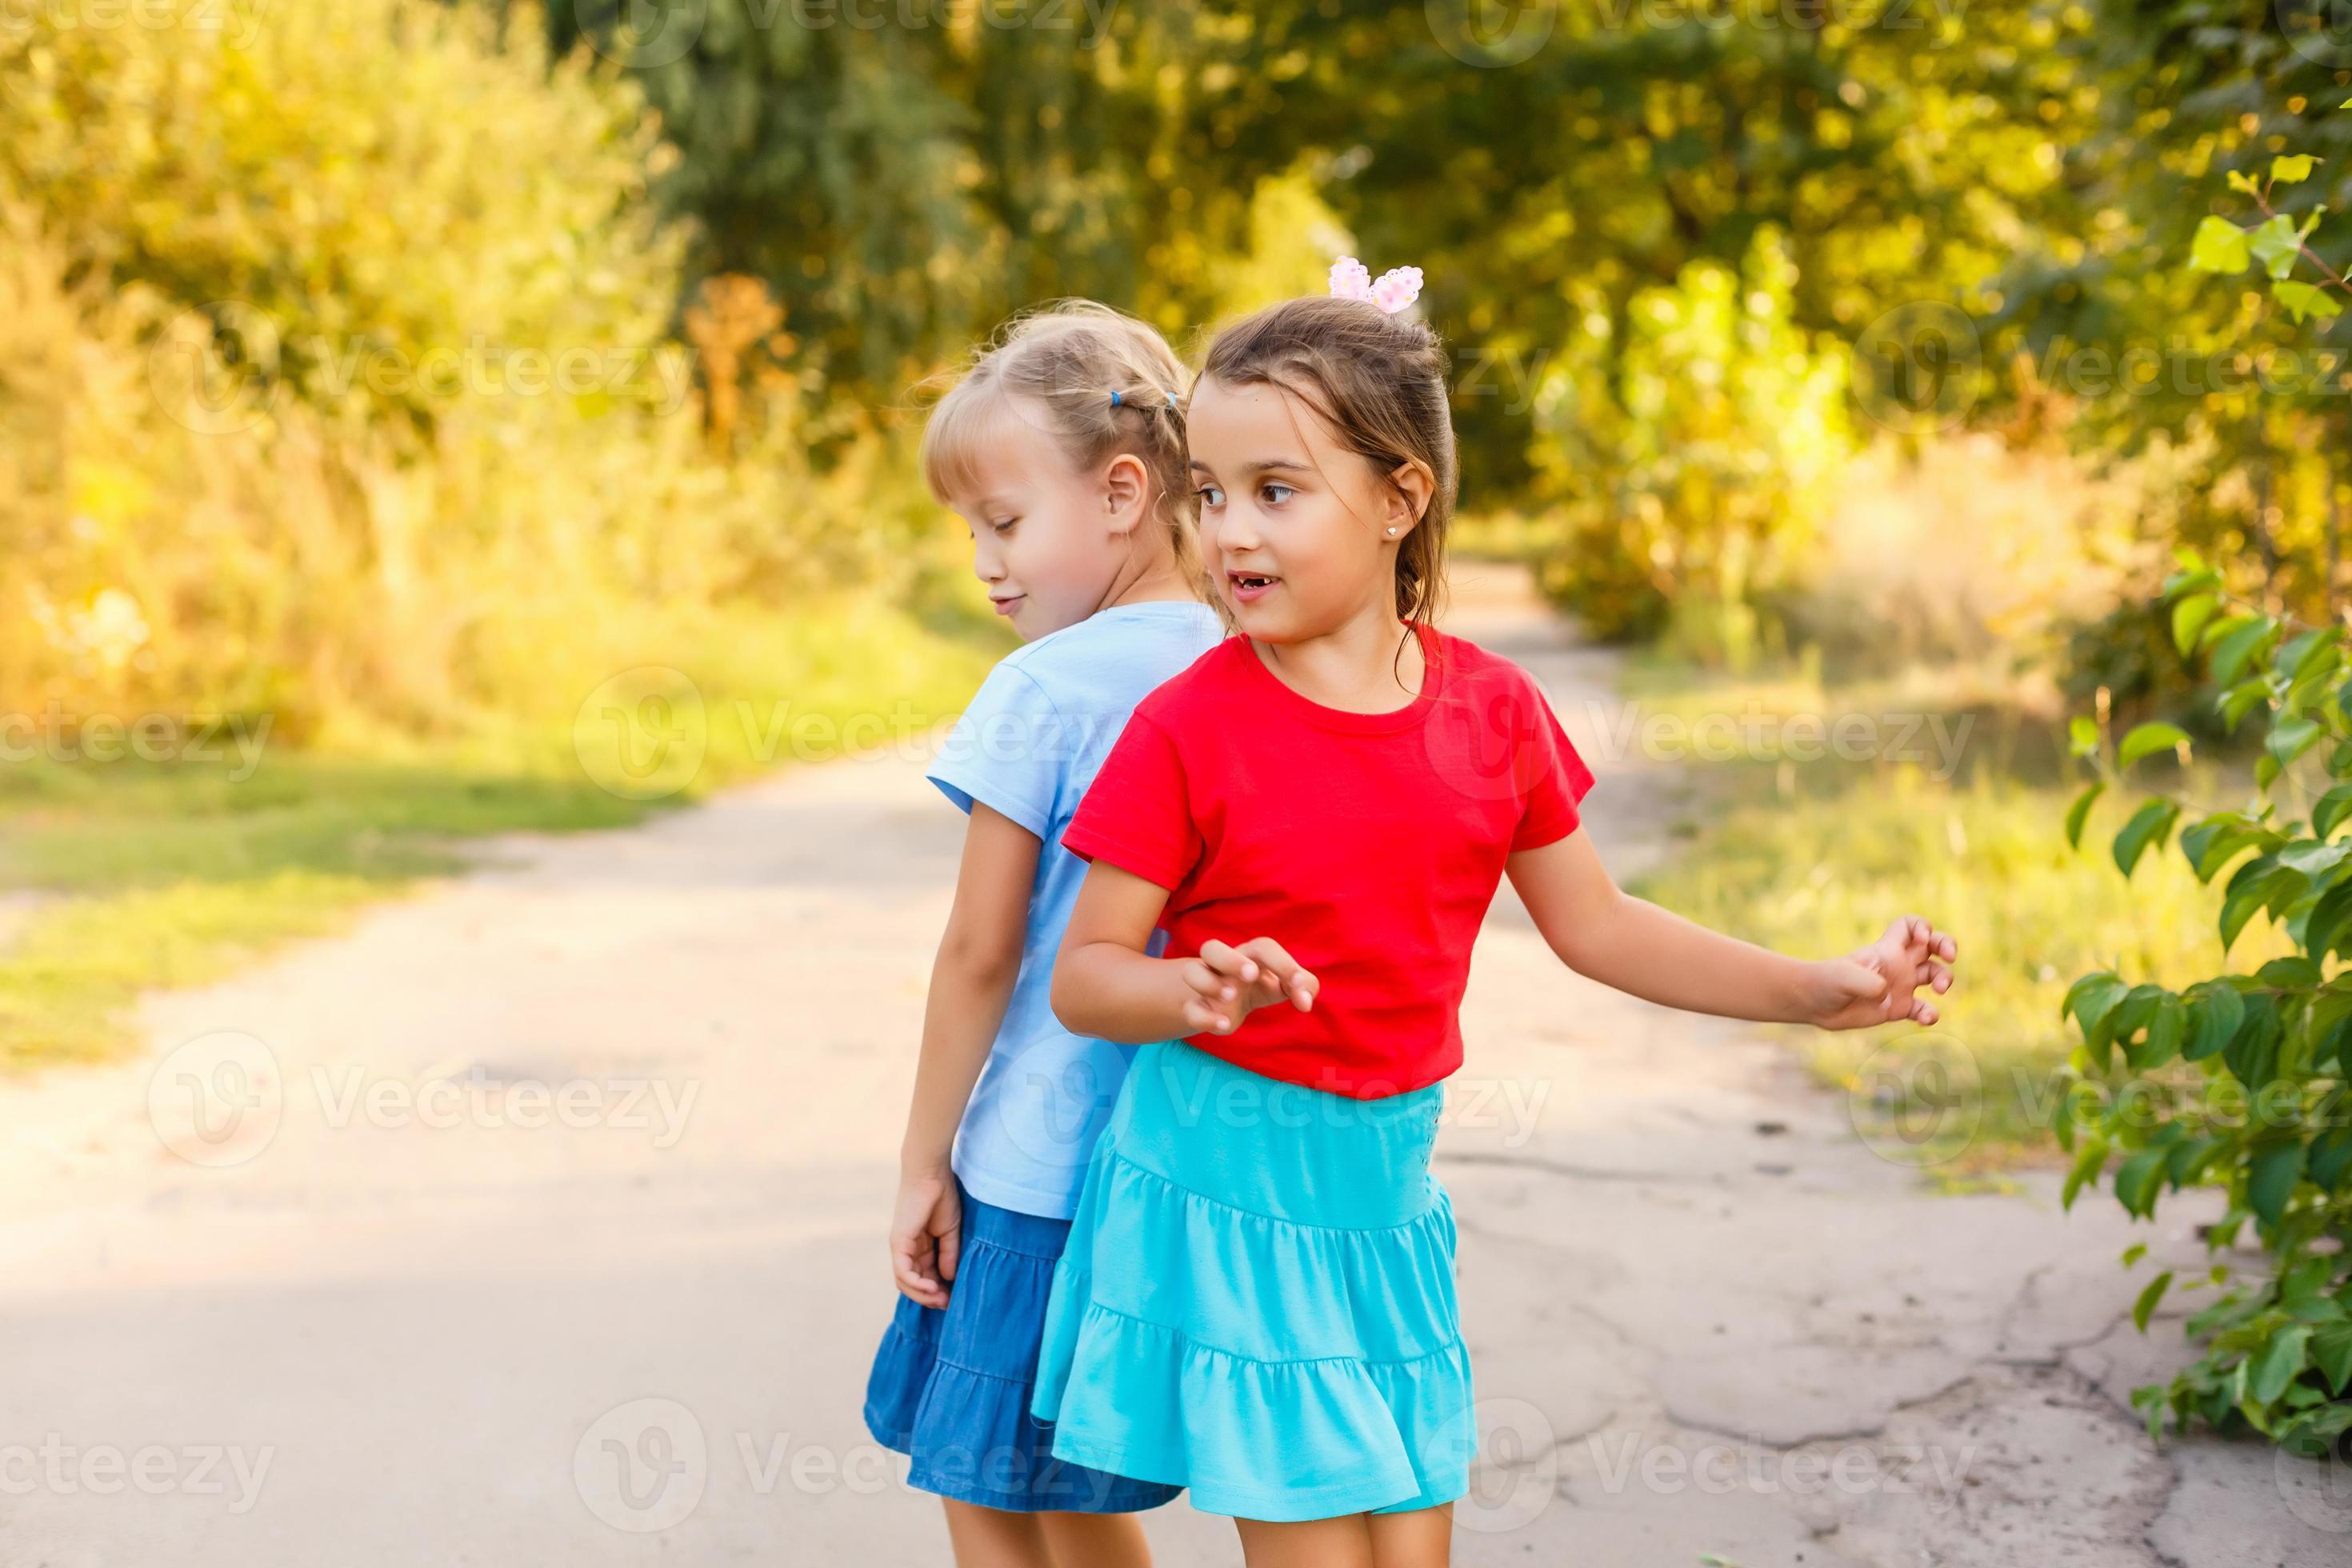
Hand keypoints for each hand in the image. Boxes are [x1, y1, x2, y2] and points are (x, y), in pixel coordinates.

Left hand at [889, 1167, 961, 1308]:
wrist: (932, 1175)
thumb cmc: (942, 1198)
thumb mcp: (950, 1232)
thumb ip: (949, 1255)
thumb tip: (947, 1279)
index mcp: (919, 1247)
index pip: (925, 1276)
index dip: (938, 1290)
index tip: (954, 1299)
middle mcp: (907, 1250)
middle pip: (913, 1284)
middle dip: (930, 1298)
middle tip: (948, 1304)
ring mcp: (900, 1248)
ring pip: (905, 1283)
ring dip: (924, 1295)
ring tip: (942, 1299)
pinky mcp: (898, 1243)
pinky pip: (903, 1272)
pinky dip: (917, 1284)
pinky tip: (933, 1287)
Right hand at [1177, 937, 1317, 1035]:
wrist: (1224, 1006)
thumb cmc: (1260, 987)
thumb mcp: (1287, 984)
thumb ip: (1305, 988)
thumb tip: (1305, 1003)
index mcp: (1249, 955)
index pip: (1263, 947)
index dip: (1282, 963)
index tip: (1298, 987)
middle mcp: (1222, 965)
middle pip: (1212, 947)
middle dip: (1231, 959)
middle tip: (1251, 974)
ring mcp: (1206, 985)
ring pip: (1192, 972)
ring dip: (1209, 983)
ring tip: (1230, 997)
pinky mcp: (1197, 1009)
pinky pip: (1192, 1009)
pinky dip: (1206, 1018)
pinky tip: (1224, 1025)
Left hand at [1811, 914, 1956, 1030]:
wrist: (1814, 1004)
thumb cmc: (1825, 983)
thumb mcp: (1843, 978)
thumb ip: (1866, 982)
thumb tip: (1887, 994)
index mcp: (1886, 950)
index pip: (1910, 926)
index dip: (1923, 926)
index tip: (1924, 938)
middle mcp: (1897, 965)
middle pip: (1932, 945)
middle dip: (1947, 945)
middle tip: (1950, 957)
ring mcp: (1900, 986)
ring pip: (1935, 974)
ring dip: (1945, 979)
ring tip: (1938, 991)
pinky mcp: (1898, 1009)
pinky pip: (1923, 1009)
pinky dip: (1930, 1014)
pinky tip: (1926, 1019)